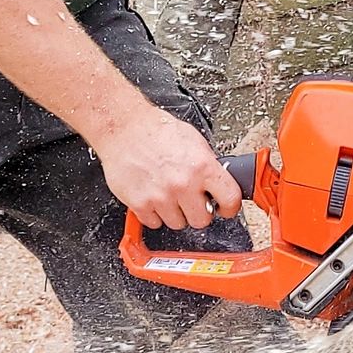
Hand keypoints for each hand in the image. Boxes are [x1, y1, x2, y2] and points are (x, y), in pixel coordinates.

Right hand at [90, 99, 241, 231]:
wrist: (123, 128)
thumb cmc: (155, 130)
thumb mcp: (193, 140)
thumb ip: (207, 164)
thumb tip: (217, 181)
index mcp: (202, 166)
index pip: (230, 199)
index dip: (229, 208)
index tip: (224, 209)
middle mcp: (183, 184)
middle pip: (202, 220)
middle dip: (198, 212)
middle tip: (191, 201)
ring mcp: (161, 196)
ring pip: (177, 224)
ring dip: (174, 213)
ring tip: (168, 195)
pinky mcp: (140, 204)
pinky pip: (154, 223)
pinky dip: (153, 214)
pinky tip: (153, 197)